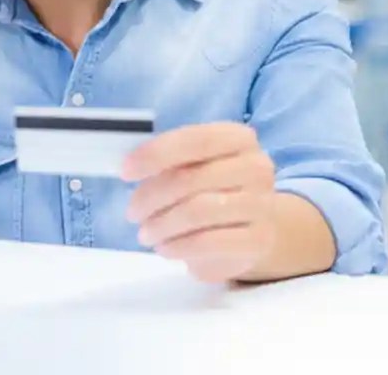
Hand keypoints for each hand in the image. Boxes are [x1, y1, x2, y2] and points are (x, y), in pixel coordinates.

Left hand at [122, 123, 277, 282]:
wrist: (253, 229)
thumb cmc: (213, 191)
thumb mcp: (192, 168)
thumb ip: (167, 162)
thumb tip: (129, 166)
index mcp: (238, 138)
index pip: (195, 139)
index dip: (156, 154)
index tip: (125, 171)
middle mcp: (256, 167)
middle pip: (191, 178)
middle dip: (152, 197)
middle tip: (132, 212)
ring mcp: (261, 204)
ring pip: (198, 211)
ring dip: (161, 225)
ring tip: (146, 234)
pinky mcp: (258, 239)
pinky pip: (208, 242)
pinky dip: (178, 246)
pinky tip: (165, 248)